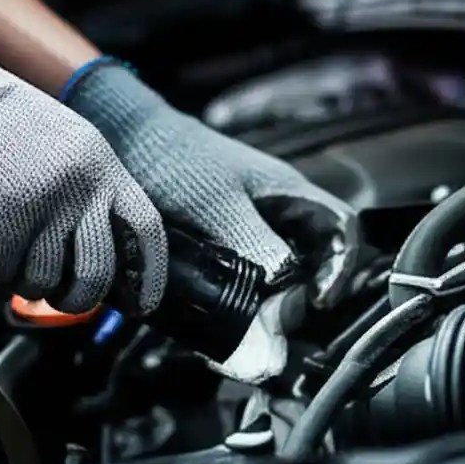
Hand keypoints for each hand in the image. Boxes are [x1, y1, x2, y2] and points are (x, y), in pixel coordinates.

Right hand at [0, 0, 166, 313]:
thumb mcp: (60, 139)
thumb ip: (83, 184)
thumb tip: (92, 245)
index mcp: (101, 163)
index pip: (146, 230)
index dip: (147, 275)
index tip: (138, 304)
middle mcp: (82, 184)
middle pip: (99, 273)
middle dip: (76, 299)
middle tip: (57, 298)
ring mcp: (45, 202)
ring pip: (46, 281)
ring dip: (21, 283)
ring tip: (5, 259)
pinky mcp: (3, 218)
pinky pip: (2, 273)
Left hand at [68, 63, 359, 308]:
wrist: (122, 138)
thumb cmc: (173, 160)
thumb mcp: (218, 208)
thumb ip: (255, 250)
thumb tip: (289, 299)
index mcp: (291, 194)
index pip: (342, 232)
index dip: (341, 269)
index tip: (318, 301)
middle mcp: (278, 210)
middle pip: (313, 260)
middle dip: (300, 294)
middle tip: (274, 320)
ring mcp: (249, 223)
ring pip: (278, 271)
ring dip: (270, 300)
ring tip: (250, 325)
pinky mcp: (220, 239)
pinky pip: (245, 273)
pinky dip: (241, 297)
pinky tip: (224, 314)